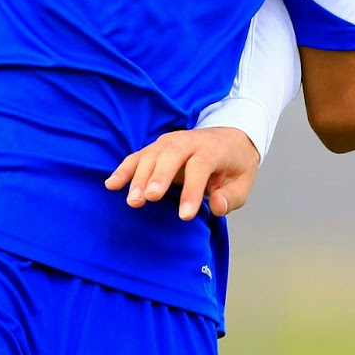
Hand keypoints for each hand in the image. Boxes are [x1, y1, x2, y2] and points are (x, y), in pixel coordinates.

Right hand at [105, 127, 260, 220]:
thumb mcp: (243, 182)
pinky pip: (137, 156)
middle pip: (171, 155)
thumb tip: (217, 207)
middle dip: (159, 176)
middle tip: (149, 199)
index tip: (185, 216)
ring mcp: (170, 142)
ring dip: (139, 176)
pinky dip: (124, 169)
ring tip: (133, 200)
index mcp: (212, 149)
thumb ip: (231, 196)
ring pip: (151, 155)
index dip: (192, 190)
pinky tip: (112, 184)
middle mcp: (189, 142)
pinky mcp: (156, 148)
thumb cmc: (234, 165)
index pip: (200, 166)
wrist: (229, 138)